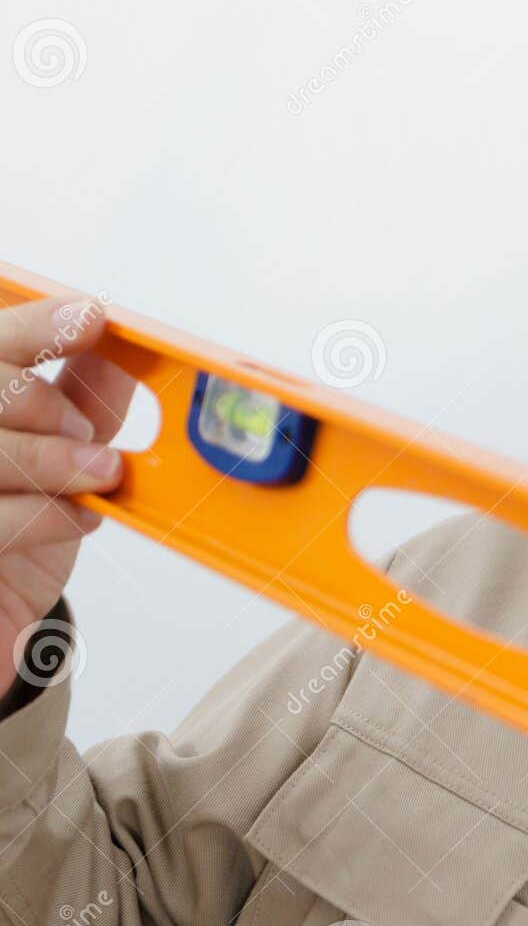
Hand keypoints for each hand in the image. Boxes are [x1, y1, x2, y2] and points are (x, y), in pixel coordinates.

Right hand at [0, 296, 134, 697]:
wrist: (1, 608)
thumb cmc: (20, 520)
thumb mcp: (57, 453)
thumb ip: (80, 401)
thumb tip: (118, 351)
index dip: (36, 328)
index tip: (93, 318)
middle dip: (45, 405)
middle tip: (90, 434)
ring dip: (54, 462)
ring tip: (102, 476)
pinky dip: (48, 515)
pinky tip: (80, 516)